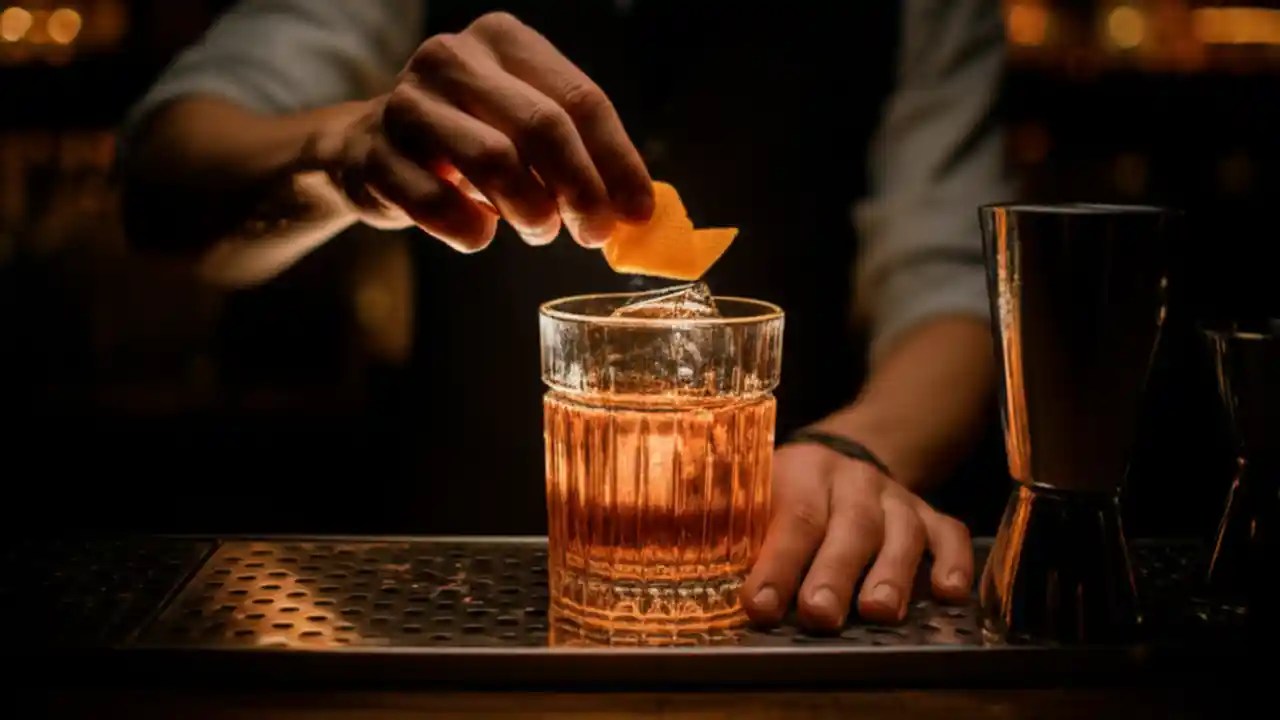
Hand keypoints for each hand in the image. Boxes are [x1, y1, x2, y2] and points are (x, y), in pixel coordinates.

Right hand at [313, 12, 652, 251]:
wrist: (369, 148)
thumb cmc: (469, 140)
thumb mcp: (525, 130)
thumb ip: (578, 155)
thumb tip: (636, 210)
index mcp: (504, 41)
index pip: (581, 99)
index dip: (619, 161)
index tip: (638, 212)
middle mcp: (454, 58)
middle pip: (543, 126)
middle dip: (581, 190)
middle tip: (594, 232)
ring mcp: (408, 103)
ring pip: (494, 160)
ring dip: (530, 211)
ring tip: (539, 230)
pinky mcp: (375, 154)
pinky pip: (436, 202)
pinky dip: (469, 230)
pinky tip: (479, 234)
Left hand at [741, 442, 973, 630]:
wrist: (845, 456)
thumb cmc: (789, 493)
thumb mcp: (753, 493)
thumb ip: (724, 521)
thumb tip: (671, 537)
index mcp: (803, 473)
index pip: (793, 517)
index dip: (777, 563)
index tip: (759, 605)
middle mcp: (855, 482)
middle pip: (850, 525)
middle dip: (834, 573)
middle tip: (820, 615)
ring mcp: (896, 498)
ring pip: (901, 531)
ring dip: (891, 573)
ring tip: (879, 612)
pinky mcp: (931, 516)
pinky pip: (949, 534)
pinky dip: (954, 561)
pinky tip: (948, 592)